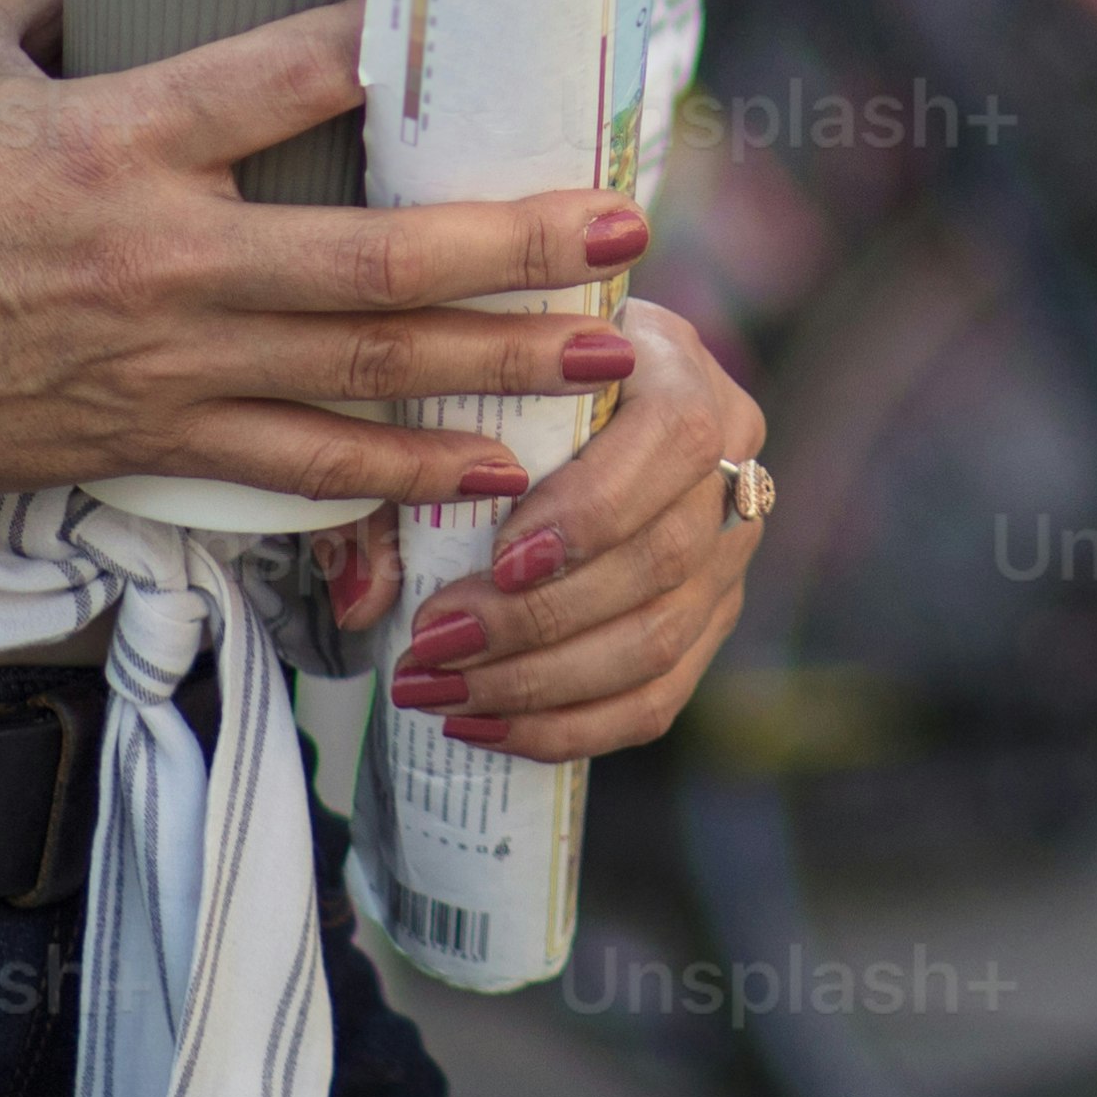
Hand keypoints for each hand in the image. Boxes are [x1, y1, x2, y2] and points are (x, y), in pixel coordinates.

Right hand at [0, 0, 648, 514]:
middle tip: (623, 223)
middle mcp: (160, 257)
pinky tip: (490, 470)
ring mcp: (163, 362)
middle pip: (372, 253)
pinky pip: (299, 466)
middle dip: (512, 244)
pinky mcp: (146, 437)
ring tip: (602, 354)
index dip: (393, 48)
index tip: (493, 25)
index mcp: (115, 137)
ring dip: (493, 363)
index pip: (284, 77)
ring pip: (362, 370)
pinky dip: (399, 474)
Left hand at [390, 310, 773, 762]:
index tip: (501, 559)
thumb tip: (367, 598)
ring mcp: (728, 548)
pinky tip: (485, 727)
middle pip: (662, 558)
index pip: (674, 438)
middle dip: (539, 620)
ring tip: (442, 694)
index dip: (596, 509)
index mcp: (677, 368)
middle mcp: (728, 458)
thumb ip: (409, 473)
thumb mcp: (453, 391)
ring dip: (539, 683)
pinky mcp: (710, 618)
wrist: (561, 397)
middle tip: (434, 644)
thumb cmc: (497, 383)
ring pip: (660, 639)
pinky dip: (568, 727)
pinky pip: (658, 697)